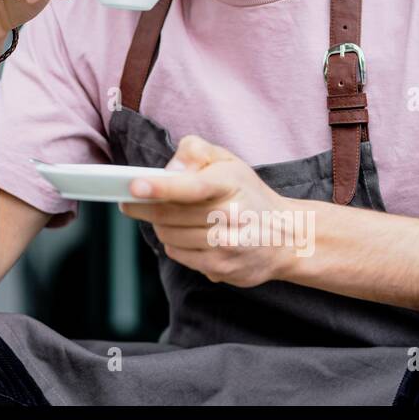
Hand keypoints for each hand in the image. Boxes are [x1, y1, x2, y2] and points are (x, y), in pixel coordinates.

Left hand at [117, 135, 305, 286]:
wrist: (289, 236)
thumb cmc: (248, 193)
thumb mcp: (228, 161)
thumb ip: (195, 151)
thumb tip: (169, 170)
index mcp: (230, 184)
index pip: (192, 187)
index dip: (160, 187)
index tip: (134, 186)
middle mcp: (232, 217)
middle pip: (169, 216)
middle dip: (142, 207)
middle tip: (129, 200)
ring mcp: (227, 246)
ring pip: (169, 236)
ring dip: (160, 225)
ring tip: (169, 216)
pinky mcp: (222, 268)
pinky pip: (179, 255)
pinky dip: (174, 243)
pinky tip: (187, 234)